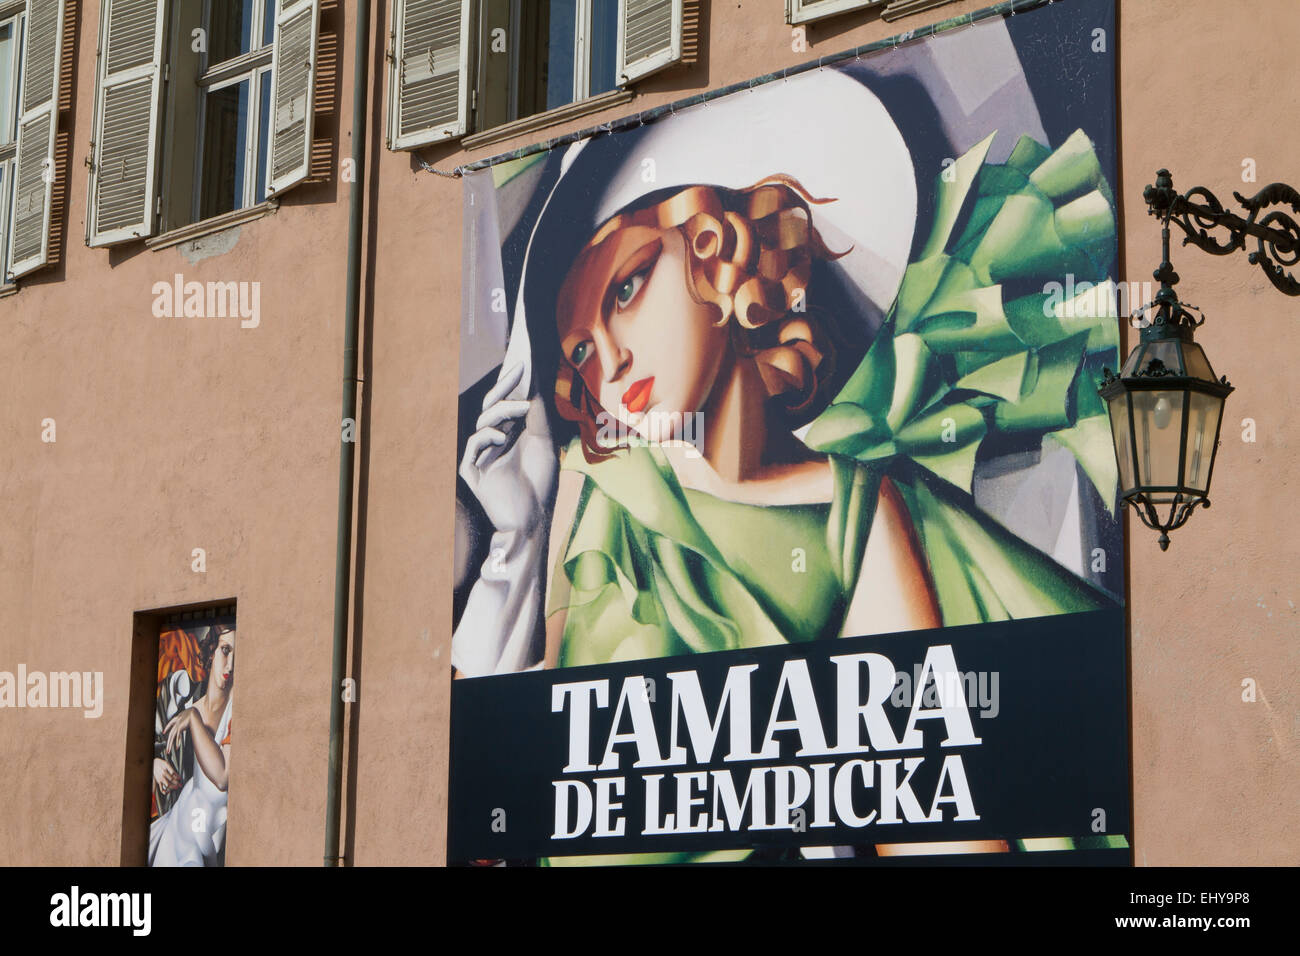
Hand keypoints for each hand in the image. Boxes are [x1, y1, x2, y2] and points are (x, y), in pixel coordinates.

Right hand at [153, 757, 180, 793]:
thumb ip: (171, 769)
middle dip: (176, 783)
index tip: (180, 779)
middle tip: (180, 785)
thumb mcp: (166, 764)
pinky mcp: (158, 781)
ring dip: (172, 786)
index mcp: (165, 770)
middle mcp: (163, 775)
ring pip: (167, 784)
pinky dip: (164, 791)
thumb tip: (175, 774)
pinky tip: (168, 792)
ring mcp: (160, 779)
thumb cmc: (160, 763)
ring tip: (176, 787)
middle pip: (171, 780)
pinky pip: (161, 788)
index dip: (177, 777)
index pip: (173, 775)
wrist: (153, 764)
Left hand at [163, 708, 194, 755]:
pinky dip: (177, 742)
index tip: (164, 732)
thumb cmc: (193, 713)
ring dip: (170, 744)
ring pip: (172, 736)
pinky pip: (177, 736)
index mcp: (178, 718)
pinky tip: (177, 747)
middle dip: (168, 742)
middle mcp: (176, 723)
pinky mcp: (179, 727)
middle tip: (167, 749)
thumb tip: (191, 719)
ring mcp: (177, 725)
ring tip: (169, 750)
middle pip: (170, 734)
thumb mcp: (189, 715)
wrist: (193, 712)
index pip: (170, 723)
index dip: (167, 728)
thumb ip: (188, 718)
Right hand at [459, 362, 558, 536]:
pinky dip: (487, 437)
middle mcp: (492, 442)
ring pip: (482, 422)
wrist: (534, 519)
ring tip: (523, 407)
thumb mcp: (544, 442)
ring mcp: (481, 456)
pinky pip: (472, 446)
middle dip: (504, 387)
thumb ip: (536, 415)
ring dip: (503, 410)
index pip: (505, 402)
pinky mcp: (472, 472)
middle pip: (491, 406)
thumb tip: (532, 385)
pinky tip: (502, 437)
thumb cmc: (540, 483)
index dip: (511, 382)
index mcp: (509, 434)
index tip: (523, 361)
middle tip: (519, 369)